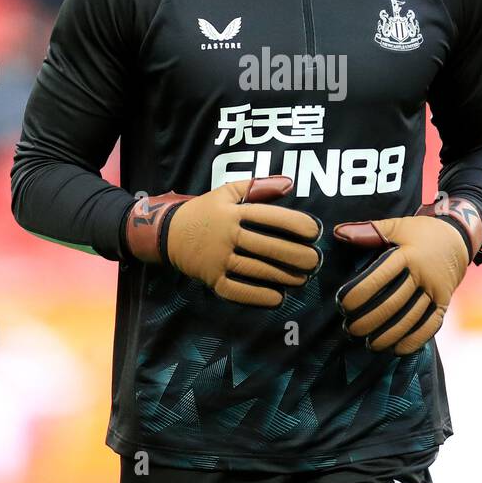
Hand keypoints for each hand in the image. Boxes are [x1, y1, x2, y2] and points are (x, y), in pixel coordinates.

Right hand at [123, 176, 321, 306]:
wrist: (167, 233)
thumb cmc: (204, 211)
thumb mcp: (226, 192)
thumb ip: (258, 186)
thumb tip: (289, 184)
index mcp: (232, 211)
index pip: (268, 216)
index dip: (294, 223)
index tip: (314, 231)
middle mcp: (226, 234)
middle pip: (266, 246)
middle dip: (295, 255)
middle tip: (314, 261)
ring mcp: (217, 258)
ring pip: (255, 269)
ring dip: (282, 276)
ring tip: (302, 279)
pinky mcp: (211, 278)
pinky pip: (236, 290)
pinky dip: (257, 296)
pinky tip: (277, 298)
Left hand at [333, 197, 481, 353]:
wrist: (458, 239)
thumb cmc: (420, 233)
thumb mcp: (396, 226)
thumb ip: (368, 231)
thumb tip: (338, 233)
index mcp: (408, 254)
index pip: (380, 277)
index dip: (360, 293)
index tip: (342, 305)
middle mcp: (423, 274)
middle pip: (394, 303)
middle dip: (369, 320)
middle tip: (350, 329)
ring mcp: (436, 291)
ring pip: (410, 318)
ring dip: (388, 335)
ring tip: (368, 344)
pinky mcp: (445, 303)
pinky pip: (430, 325)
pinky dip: (413, 340)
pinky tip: (395, 350)